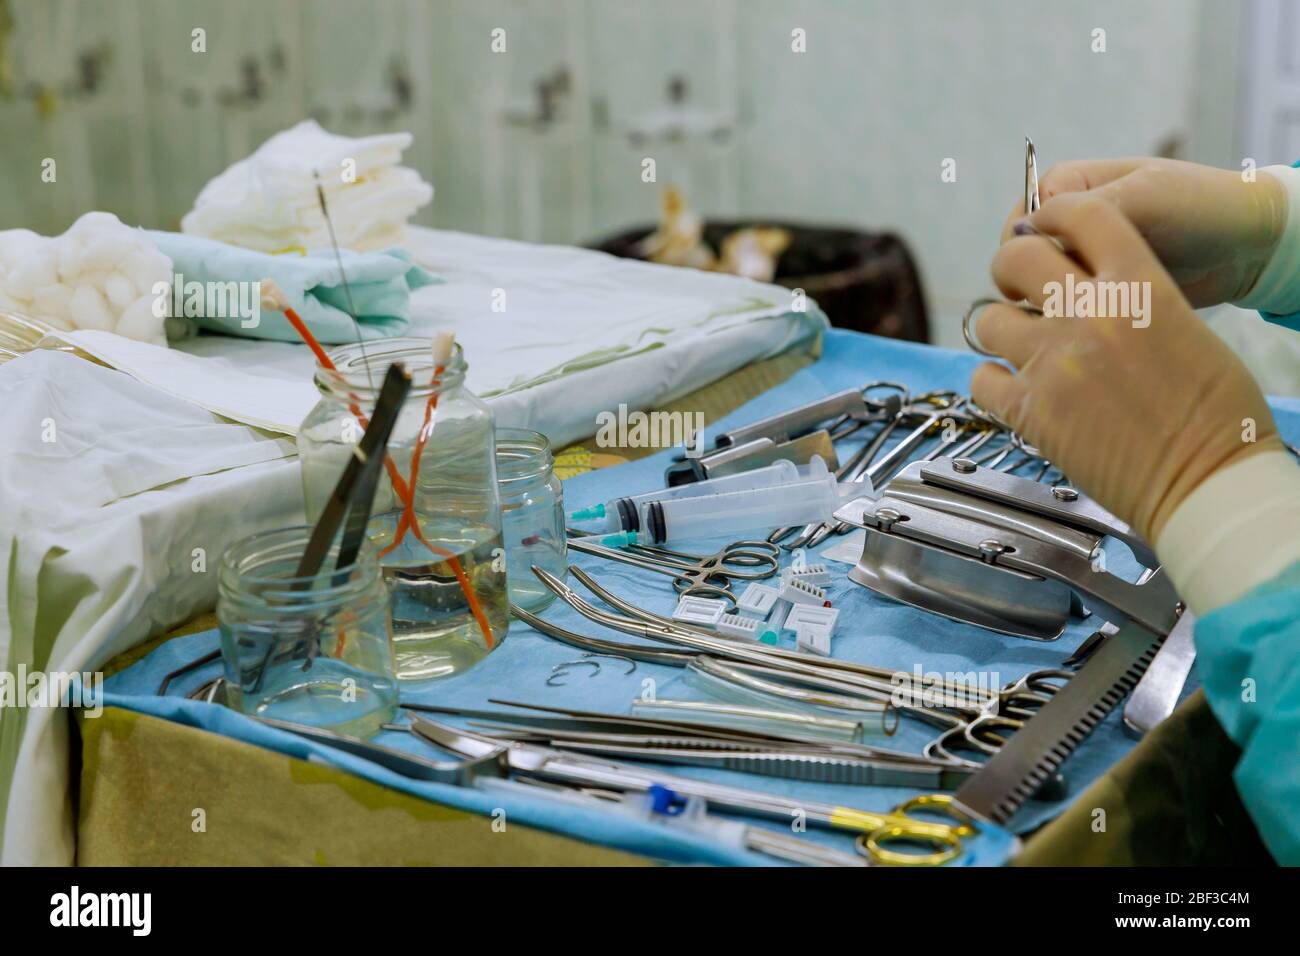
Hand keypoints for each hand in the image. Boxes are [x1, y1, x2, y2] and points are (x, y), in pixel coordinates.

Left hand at [974, 194, 1283, 542]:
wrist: (1207, 482)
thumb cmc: (1215, 415)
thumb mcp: (1188, 328)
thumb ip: (1136, 296)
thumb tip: (1095, 287)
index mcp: (1140, 286)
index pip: (1080, 213)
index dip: (1054, 214)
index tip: (1044, 226)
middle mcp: (1089, 316)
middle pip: (1017, 256)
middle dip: (1012, 266)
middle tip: (1018, 286)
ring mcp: (1052, 363)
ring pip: (989, 318)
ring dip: (1001, 328)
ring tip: (1018, 345)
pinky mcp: (1030, 411)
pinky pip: (981, 378)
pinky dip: (991, 382)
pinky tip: (1012, 388)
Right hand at [1003, 158, 1287, 307]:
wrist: (1245, 245)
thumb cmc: (1197, 207)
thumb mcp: (1141, 198)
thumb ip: (1079, 211)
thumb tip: (1021, 235)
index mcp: (1067, 185)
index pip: (1018, 221)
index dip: (1024, 248)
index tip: (1053, 267)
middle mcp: (1064, 221)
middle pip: (1020, 257)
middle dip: (1039, 277)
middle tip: (1075, 292)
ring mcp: (1078, 257)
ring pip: (1038, 285)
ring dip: (1055, 299)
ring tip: (1089, 306)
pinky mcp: (1091, 289)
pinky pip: (1061, 306)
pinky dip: (1069, 315)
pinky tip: (1091, 320)